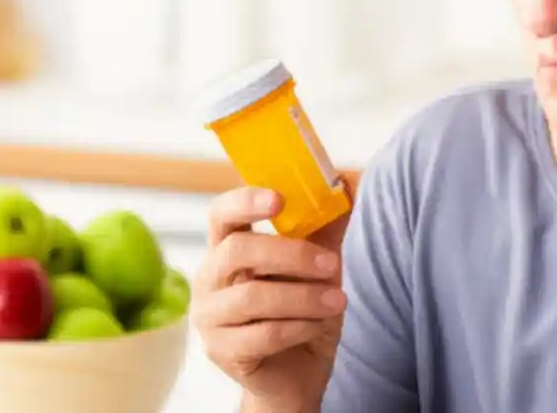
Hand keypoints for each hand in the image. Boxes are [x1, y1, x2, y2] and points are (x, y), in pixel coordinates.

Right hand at [194, 183, 353, 411]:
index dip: (245, 201)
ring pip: (253, 296)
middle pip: (238, 250)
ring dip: (304, 297)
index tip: (279, 199)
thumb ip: (326, 229)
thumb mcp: (320, 267)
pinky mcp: (222, 351)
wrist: (298, 372)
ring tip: (338, 301)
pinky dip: (299, 328)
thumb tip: (346, 184)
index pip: (222, 213)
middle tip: (333, 264)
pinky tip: (317, 327)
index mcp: (227, 248)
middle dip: (292, 255)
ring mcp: (210, 316)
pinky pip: (263, 334)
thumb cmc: (302, 312)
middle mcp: (210, 277)